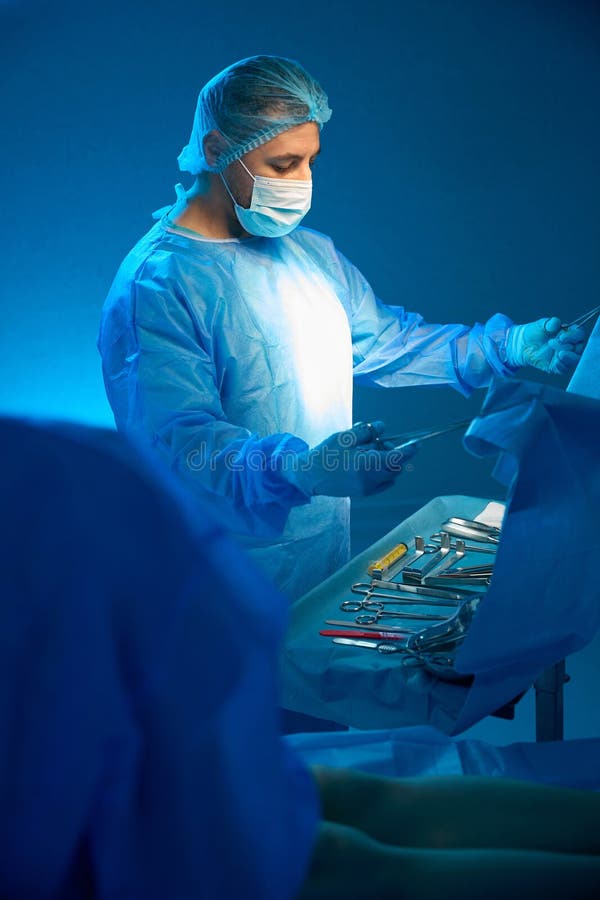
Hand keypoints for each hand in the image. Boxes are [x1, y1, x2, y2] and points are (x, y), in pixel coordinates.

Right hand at [280, 421, 417, 497]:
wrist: (309, 475)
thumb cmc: (326, 453)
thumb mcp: (345, 437)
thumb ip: (366, 432)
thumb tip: (382, 427)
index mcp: (366, 464)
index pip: (397, 457)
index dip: (410, 449)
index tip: (418, 443)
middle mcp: (370, 479)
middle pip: (396, 467)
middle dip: (395, 454)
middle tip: (381, 442)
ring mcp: (367, 489)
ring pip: (390, 476)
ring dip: (388, 463)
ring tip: (370, 452)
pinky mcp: (363, 493)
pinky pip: (382, 483)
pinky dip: (382, 472)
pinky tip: (368, 463)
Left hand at [504, 317, 585, 374]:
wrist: (521, 343)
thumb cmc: (534, 332)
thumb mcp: (540, 325)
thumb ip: (549, 323)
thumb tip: (556, 322)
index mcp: (569, 333)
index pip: (579, 334)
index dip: (574, 336)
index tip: (562, 337)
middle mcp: (569, 345)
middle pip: (579, 348)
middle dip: (569, 347)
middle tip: (554, 344)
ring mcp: (564, 356)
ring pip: (574, 360)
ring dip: (569, 358)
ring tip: (559, 354)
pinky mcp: (556, 366)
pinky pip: (564, 369)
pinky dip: (562, 366)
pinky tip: (555, 362)